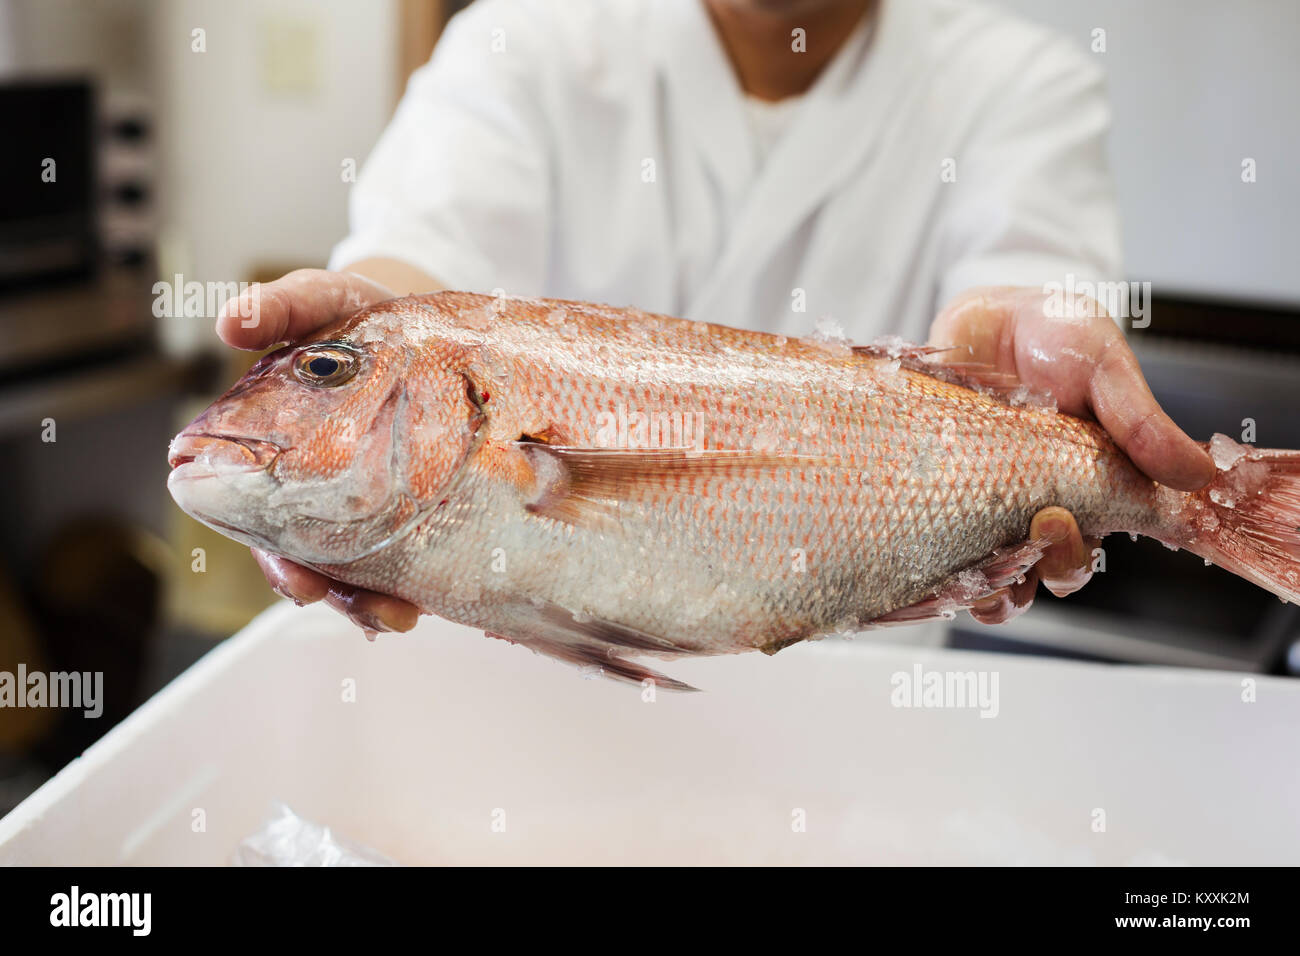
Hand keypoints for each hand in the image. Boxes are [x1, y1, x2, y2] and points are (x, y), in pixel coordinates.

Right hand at [217, 269, 420, 633]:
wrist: (417, 316)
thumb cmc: (352, 315)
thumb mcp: (318, 301)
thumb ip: (281, 308)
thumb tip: (230, 321)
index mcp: (281, 457)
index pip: (265, 523)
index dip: (279, 559)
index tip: (299, 580)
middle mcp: (319, 491)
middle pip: (317, 558)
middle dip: (337, 591)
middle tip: (367, 610)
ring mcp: (369, 503)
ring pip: (364, 566)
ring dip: (377, 599)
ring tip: (401, 616)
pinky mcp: (418, 503)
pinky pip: (414, 551)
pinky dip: (421, 578)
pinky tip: (436, 597)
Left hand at [927, 285, 1215, 624]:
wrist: (986, 311)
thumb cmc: (1054, 334)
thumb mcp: (1105, 366)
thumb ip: (1140, 419)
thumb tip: (1196, 474)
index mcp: (1090, 485)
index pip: (1099, 543)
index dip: (1092, 555)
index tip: (1086, 532)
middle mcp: (1042, 501)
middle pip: (1055, 567)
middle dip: (1058, 561)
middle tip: (1050, 521)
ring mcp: (990, 499)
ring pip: (1001, 574)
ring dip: (1002, 586)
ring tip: (999, 562)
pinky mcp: (944, 489)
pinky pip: (945, 548)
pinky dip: (946, 567)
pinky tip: (943, 554)